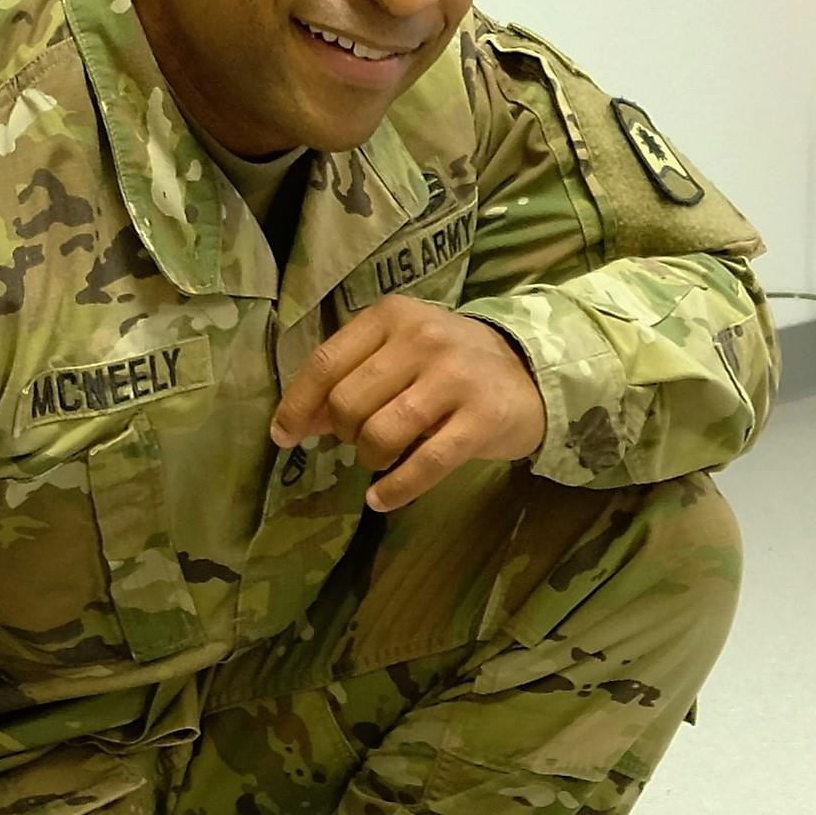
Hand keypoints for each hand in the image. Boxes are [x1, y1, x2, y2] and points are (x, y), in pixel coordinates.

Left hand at [275, 295, 547, 510]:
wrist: (531, 373)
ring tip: (379, 461)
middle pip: (349, 402)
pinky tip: (381, 499)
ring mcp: (455, 378)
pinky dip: (395, 489)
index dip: (298, 405)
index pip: (326, 362)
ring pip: (382, 433)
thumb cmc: (451, 365)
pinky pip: (425, 464)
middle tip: (361, 441)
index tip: (284, 436)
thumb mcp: (400, 353)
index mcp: (393, 315)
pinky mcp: (482, 419)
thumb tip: (299, 422)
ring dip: (370, 459)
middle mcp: (423, 338)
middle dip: (345, 433)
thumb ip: (351, 376)